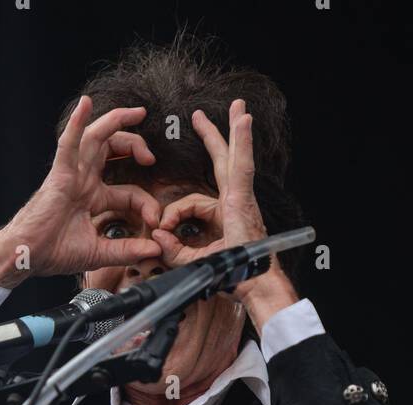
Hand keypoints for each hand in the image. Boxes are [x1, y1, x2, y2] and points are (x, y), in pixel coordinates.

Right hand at [0, 96, 162, 285]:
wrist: (28, 255)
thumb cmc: (54, 252)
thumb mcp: (99, 252)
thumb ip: (127, 250)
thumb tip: (155, 249)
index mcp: (94, 197)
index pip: (130, 190)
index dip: (146, 203)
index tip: (155, 220)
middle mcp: (84, 180)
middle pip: (113, 149)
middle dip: (135, 144)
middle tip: (151, 157)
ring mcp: (72, 174)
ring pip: (96, 138)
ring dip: (116, 121)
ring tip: (138, 113)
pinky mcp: (59, 175)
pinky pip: (68, 145)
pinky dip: (76, 124)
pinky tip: (85, 105)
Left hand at [150, 99, 297, 324]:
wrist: (254, 287)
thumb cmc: (231, 279)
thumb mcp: (194, 263)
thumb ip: (174, 250)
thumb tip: (158, 236)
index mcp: (224, 217)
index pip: (192, 204)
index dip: (173, 214)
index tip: (162, 229)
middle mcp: (234, 203)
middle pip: (221, 163)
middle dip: (213, 138)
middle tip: (201, 117)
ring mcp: (241, 200)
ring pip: (234, 159)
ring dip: (234, 131)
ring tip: (238, 110)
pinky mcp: (243, 199)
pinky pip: (242, 166)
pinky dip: (243, 143)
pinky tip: (243, 122)